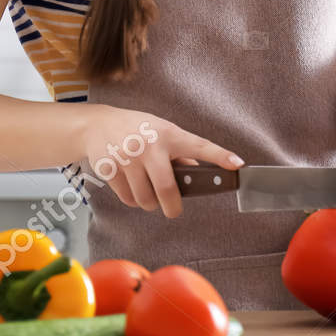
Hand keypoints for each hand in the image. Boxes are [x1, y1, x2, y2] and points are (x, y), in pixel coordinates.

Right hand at [81, 105, 243, 218]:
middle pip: (167, 189)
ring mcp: (128, 158)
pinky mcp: (110, 170)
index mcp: (169, 135)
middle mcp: (150, 146)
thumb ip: (180, 152)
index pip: (200, 146)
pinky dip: (133, 200)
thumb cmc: (137, 130)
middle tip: (173, 210)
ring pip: (145, 199)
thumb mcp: (162, 132)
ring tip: (148, 191)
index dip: (220, 156)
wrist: (97, 125)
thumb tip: (196, 173)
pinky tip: (132, 186)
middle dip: (173, 207)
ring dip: (150, 203)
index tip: (237, 165)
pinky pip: (128, 199)